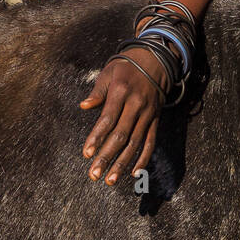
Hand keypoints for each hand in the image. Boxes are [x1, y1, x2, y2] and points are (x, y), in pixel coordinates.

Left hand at [79, 47, 165, 185]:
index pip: (107, 119)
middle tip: (94, 174)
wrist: (156, 60)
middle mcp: (136, 104)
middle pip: (120, 135)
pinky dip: (143, 158)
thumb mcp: (108, 72)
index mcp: (121, 91)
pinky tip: (133, 173)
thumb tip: (84, 106)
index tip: (86, 154)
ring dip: (123, 163)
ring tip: (110, 180)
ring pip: (135, 143)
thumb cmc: (126, 67)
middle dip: (107, 156)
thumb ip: (97, 92)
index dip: (96, 138)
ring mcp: (148, 114)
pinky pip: (150, 142)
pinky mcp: (156, 119)